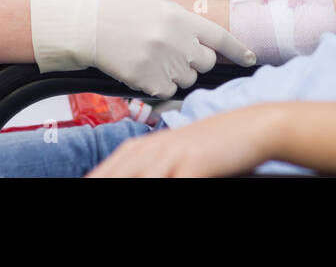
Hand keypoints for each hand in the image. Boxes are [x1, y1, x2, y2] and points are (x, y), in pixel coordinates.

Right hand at [30, 0, 256, 97]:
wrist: (89, 26)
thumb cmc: (123, 12)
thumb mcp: (157, 5)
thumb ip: (184, 21)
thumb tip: (208, 39)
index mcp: (181, 17)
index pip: (219, 37)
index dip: (238, 50)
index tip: (250, 58)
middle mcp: (176, 39)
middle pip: (205, 63)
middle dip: (195, 62)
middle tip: (174, 53)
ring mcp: (162, 61)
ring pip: (187, 79)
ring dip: (176, 74)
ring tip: (153, 58)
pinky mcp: (148, 80)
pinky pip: (167, 92)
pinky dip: (158, 86)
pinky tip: (143, 70)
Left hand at [86, 105, 283, 177]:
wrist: (253, 126)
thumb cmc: (217, 143)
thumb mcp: (179, 151)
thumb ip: (154, 165)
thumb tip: (132, 172)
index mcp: (147, 145)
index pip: (109, 170)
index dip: (95, 178)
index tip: (82, 185)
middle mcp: (155, 149)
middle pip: (117, 175)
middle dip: (100, 183)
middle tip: (84, 189)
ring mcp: (173, 156)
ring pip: (139, 180)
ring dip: (125, 187)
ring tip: (105, 208)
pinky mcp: (193, 164)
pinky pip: (174, 186)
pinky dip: (166, 189)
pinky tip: (164, 189)